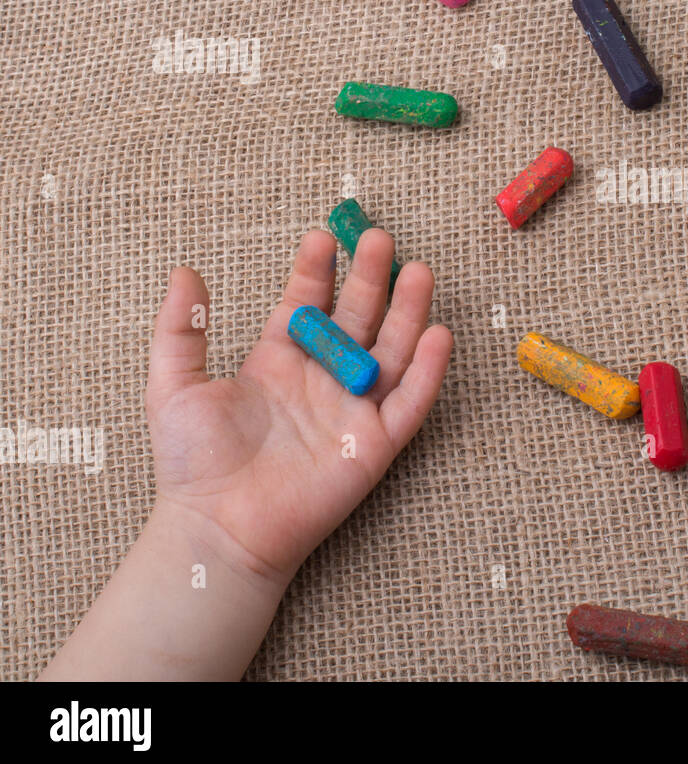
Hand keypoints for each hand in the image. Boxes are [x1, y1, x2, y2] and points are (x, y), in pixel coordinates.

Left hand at [146, 228, 453, 585]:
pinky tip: (437, 335)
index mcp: (280, 360)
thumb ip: (180, 330)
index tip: (323, 236)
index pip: (308, 303)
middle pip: (358, 317)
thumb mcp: (173, 386)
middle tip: (378, 239)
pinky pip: (410, 402)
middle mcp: (322, 378)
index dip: (317, 270)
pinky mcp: (376, 443)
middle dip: (370, 278)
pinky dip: (428, 371)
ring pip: (393, 350)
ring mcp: (352, 409)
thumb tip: (183, 272)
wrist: (218, 527)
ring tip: (418, 272)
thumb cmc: (193, 463)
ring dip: (408, 312)